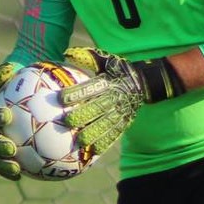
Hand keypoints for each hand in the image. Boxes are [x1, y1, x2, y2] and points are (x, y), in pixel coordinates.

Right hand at [0, 62, 21, 180]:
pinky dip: (6, 169)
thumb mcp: (5, 73)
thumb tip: (10, 70)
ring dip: (0, 163)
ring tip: (16, 169)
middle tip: (12, 148)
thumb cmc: (8, 80)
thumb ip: (5, 73)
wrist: (4, 94)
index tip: (8, 116)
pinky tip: (21, 175)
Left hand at [58, 47, 183, 154]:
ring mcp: (119, 112)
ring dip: (91, 133)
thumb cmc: (117, 70)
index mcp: (107, 83)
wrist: (143, 82)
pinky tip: (92, 151)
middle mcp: (113, 99)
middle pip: (96, 108)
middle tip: (66, 122)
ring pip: (104, 124)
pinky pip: (113, 134)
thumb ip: (86, 57)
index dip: (75, 93)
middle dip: (81, 115)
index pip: (89, 89)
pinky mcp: (123, 123)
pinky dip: (103, 143)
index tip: (60, 98)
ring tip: (78, 142)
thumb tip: (66, 52)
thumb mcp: (105, 60)